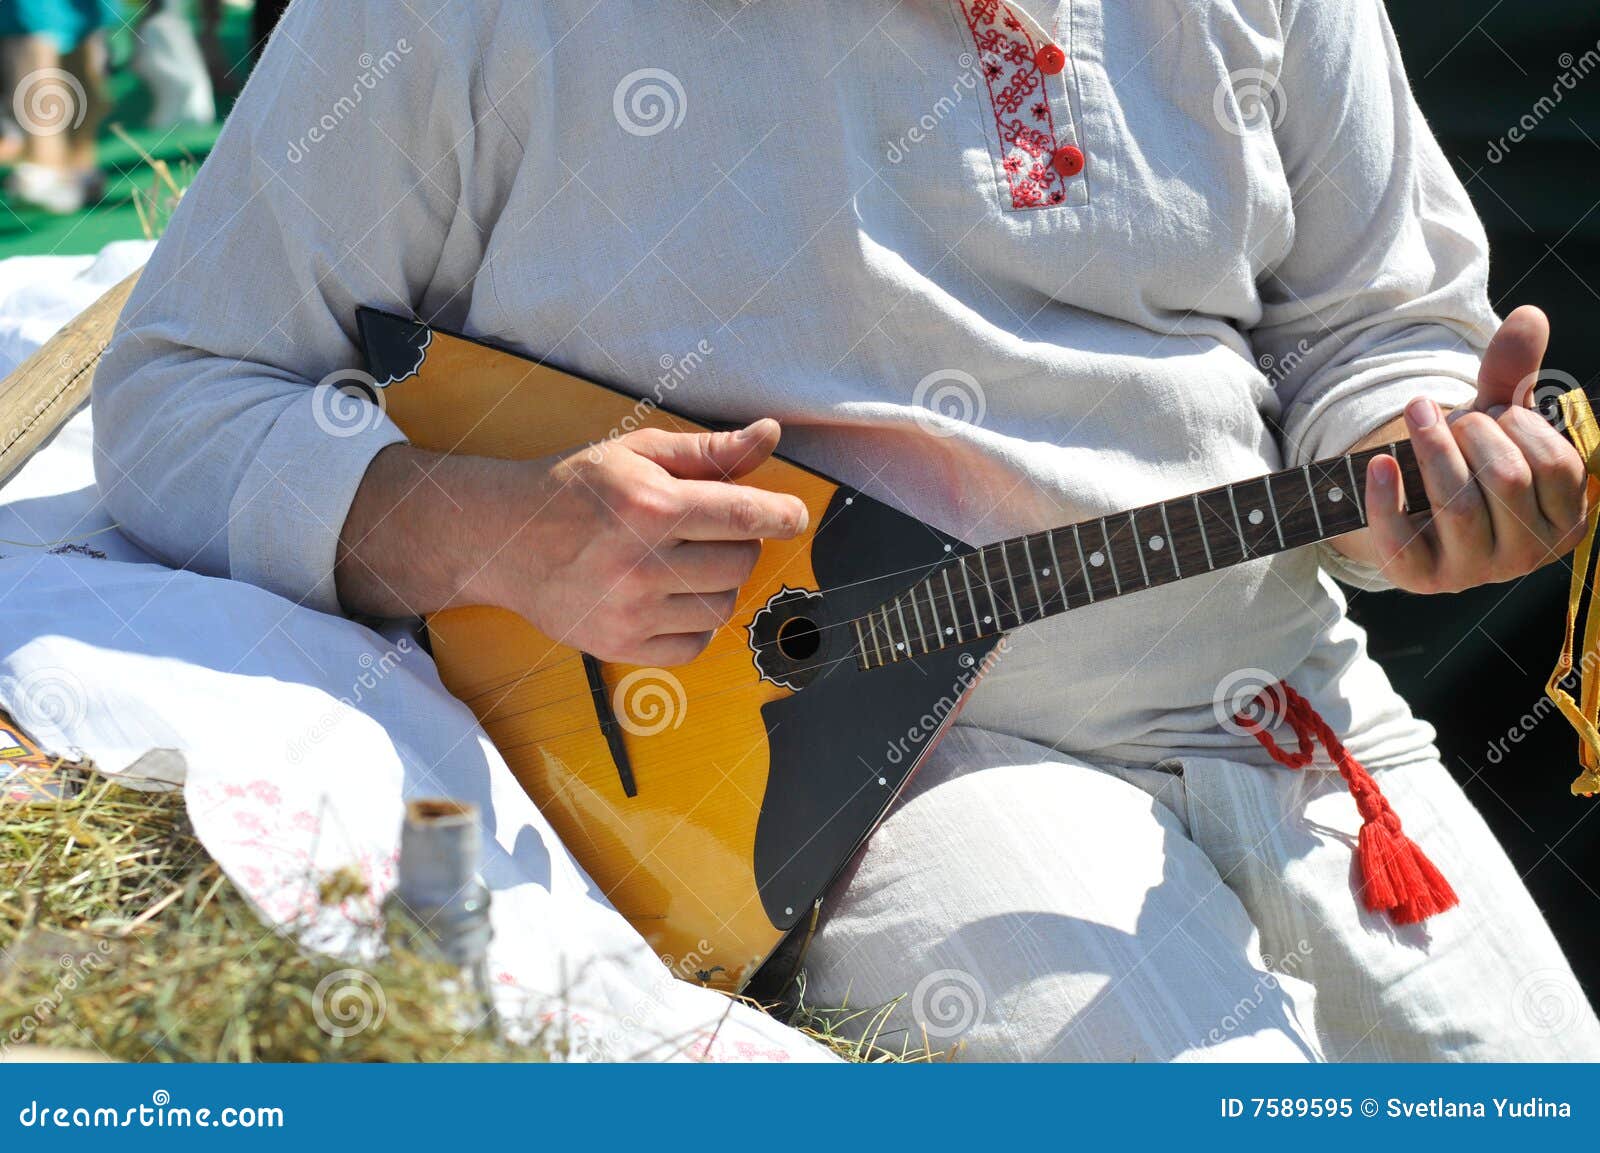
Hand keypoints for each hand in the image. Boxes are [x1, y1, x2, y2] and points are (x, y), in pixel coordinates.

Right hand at [336, 419, 807, 665]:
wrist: (503, 539)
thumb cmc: (574, 489)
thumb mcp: (638, 453)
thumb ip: (710, 450)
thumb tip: (770, 435)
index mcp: (650, 507)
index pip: (746, 516)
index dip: (782, 515)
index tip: (793, 516)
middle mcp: (641, 563)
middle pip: (740, 563)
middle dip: (738, 542)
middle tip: (710, 529)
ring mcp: (630, 611)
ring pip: (722, 606)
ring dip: (718, 583)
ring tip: (686, 561)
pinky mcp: (620, 646)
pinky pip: (694, 645)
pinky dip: (695, 622)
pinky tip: (670, 596)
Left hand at [1352, 306, 1588, 592]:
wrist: (1420, 512)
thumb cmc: (1474, 462)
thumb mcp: (1497, 421)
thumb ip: (1515, 375)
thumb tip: (1529, 315)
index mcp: (1564, 520)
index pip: (1557, 466)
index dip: (1522, 426)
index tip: (1496, 409)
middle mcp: (1526, 554)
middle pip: (1507, 481)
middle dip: (1476, 433)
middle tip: (1456, 417)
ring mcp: (1473, 572)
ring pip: (1457, 505)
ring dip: (1432, 449)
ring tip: (1419, 414)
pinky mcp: (1419, 578)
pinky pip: (1402, 541)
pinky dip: (1386, 498)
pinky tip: (1377, 462)